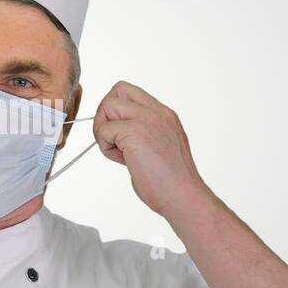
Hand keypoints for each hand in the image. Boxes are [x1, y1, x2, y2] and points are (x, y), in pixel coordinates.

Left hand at [93, 81, 210, 218]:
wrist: (183, 196)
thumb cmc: (171, 182)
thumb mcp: (161, 146)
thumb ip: (144, 133)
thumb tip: (118, 134)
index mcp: (164, 115)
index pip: (131, 92)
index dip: (117, 110)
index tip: (120, 134)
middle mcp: (157, 112)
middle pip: (117, 90)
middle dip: (106, 114)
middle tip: (113, 139)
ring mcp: (147, 120)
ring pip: (107, 106)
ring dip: (104, 130)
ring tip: (118, 151)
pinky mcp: (135, 133)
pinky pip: (104, 129)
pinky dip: (106, 147)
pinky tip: (123, 161)